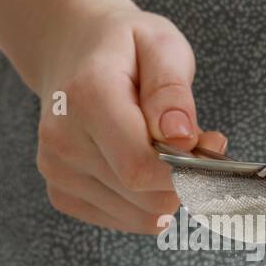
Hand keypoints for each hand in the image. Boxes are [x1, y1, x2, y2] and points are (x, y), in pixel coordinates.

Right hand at [36, 9, 226, 233]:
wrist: (73, 51)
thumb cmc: (124, 48)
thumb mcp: (160, 45)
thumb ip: (172, 91)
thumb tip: (181, 139)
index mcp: (87, 98)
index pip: (140, 167)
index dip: (186, 169)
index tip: (208, 143)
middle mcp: (62, 140)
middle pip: (143, 196)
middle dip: (184, 178)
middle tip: (197, 142)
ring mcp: (57, 171)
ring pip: (140, 215)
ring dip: (168, 191)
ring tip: (167, 150)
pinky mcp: (61, 193)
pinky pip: (125, 220)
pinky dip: (147, 201)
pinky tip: (144, 166)